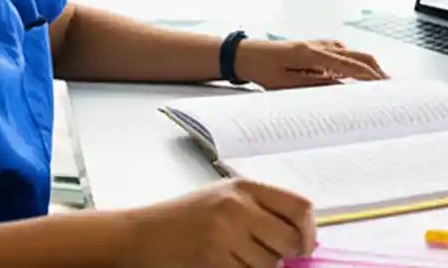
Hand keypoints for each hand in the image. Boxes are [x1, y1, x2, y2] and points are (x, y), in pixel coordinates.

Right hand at [117, 178, 316, 267]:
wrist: (139, 235)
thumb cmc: (181, 219)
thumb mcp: (222, 201)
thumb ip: (259, 211)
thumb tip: (302, 237)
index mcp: (243, 188)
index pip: (300, 208)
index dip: (308, 232)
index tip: (304, 246)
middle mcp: (237, 206)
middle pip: (290, 241)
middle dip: (283, 256)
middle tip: (264, 255)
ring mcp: (225, 233)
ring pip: (270, 265)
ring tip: (232, 258)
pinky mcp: (212, 258)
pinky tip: (221, 264)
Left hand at [236, 38, 387, 89]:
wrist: (247, 55)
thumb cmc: (262, 69)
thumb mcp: (287, 84)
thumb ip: (316, 86)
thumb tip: (342, 89)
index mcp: (312, 53)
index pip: (349, 64)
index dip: (369, 76)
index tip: (384, 84)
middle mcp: (319, 45)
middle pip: (357, 54)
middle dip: (376, 69)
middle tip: (391, 85)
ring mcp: (318, 44)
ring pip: (352, 53)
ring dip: (366, 66)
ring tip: (379, 84)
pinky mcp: (316, 47)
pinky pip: (342, 53)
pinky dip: (354, 63)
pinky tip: (357, 75)